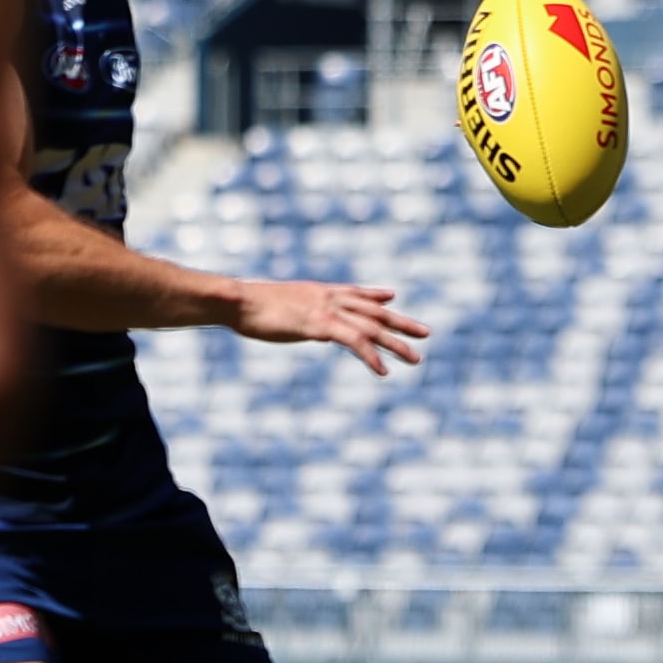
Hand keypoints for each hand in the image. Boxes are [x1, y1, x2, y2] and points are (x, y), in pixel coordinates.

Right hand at [231, 279, 429, 374]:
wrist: (237, 301)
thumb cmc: (249, 306)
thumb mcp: (282, 306)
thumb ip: (300, 311)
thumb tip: (307, 323)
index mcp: (319, 291)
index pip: (355, 292)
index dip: (376, 296)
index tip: (393, 298)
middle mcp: (329, 297)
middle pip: (374, 310)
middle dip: (401, 323)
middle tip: (425, 334)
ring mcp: (326, 310)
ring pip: (371, 327)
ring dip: (396, 344)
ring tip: (415, 359)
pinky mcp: (320, 325)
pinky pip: (354, 341)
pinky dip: (370, 356)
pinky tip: (383, 370)